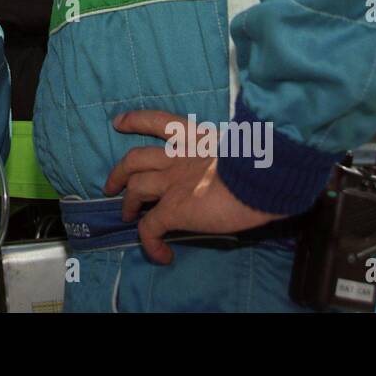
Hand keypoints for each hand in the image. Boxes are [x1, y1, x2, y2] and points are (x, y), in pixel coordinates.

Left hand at [103, 109, 283, 263]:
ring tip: (127, 216)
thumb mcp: (244, 148)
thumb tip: (239, 173)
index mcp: (196, 139)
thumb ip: (231, 156)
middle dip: (119, 172)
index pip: (159, 121)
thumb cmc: (263, 160)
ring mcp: (172, 183)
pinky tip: (161, 255)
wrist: (262, 176)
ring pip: (136, 188)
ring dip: (127, 204)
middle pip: (135, 159)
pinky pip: (150, 228)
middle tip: (111, 185)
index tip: (118, 122)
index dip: (135, 121)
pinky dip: (150, 242)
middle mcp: (178, 157)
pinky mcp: (173, 209)